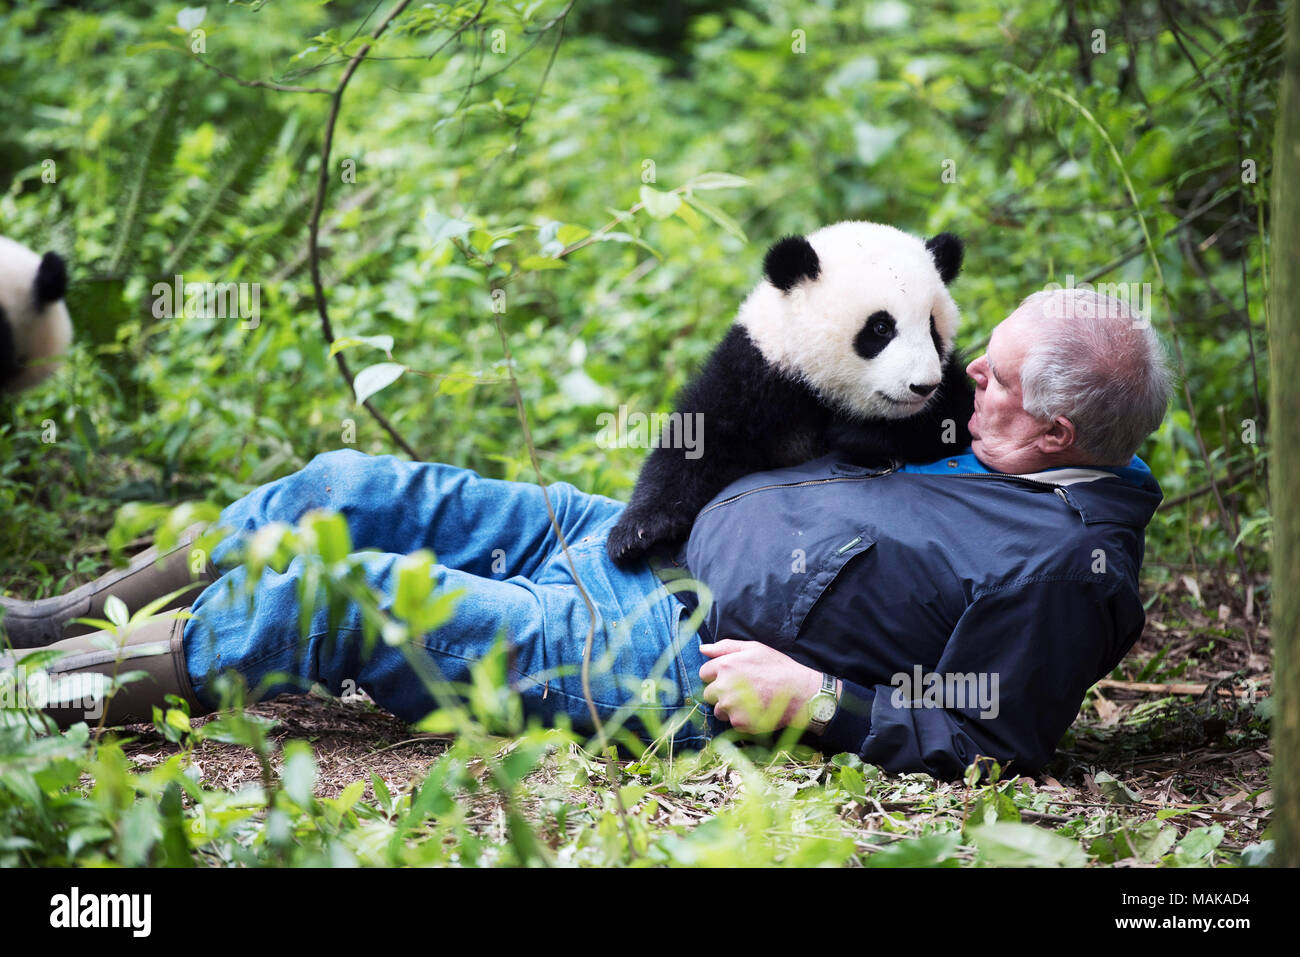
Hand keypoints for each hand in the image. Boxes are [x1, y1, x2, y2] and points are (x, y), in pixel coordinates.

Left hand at [698, 639, 823, 732]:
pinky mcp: (739, 723)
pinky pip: (732, 722)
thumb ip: (725, 647)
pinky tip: (756, 711)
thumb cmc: (778, 667)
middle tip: (742, 690)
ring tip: (750, 701)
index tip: (731, 677)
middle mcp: (724, 686)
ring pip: (718, 710)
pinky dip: (742, 719)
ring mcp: (731, 706)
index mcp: (725, 666)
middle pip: (708, 693)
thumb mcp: (753, 648)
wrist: (800, 692)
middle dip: (721, 692)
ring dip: (729, 707)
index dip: (716, 675)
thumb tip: (702, 649)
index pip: (704, 673)